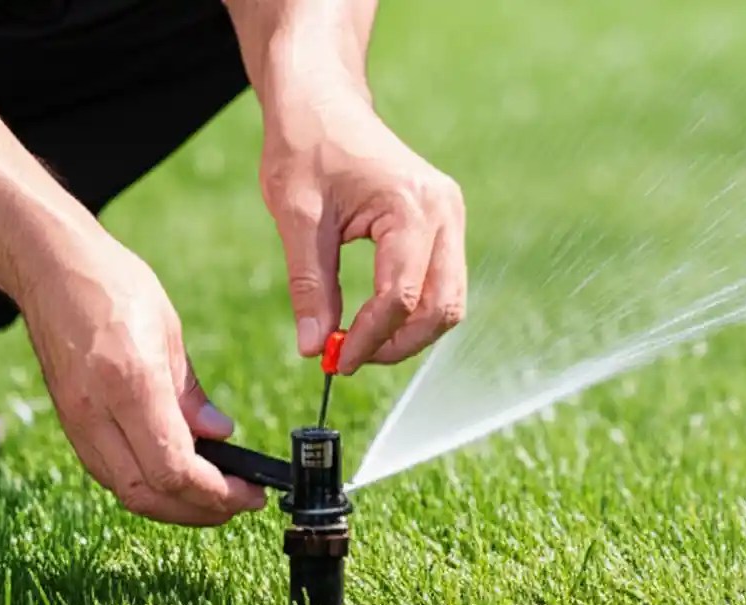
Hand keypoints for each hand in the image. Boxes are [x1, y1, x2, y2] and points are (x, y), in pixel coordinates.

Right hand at [18, 234, 265, 525]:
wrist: (49, 266)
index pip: (174, 468)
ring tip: (213, 497)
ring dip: (172, 505)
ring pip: (126, 491)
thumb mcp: (169, 330)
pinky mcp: (69, 422)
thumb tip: (220, 437)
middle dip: (198, 510)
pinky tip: (176, 477)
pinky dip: (146, 485)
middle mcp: (97, 411)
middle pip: (148, 494)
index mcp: (131, 382)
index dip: (215, 494)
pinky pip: (110, 473)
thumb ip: (191, 394)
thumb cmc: (113, 285)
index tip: (249, 494)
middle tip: (238, 503)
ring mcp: (76, 421)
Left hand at [259, 86, 467, 373]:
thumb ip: (309, 285)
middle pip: (442, 308)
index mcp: (411, 207)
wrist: (321, 102)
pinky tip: (371, 321)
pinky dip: (412, 312)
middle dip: (397, 345)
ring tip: (356, 344)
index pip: (400, 297)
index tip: (333, 362)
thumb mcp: (296, 218)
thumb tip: (312, 349)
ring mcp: (450, 216)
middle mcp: (444, 211)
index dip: (367, 339)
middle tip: (347, 360)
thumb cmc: (304, 148)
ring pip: (448, 302)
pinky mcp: (442, 223)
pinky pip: (441, 284)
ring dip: (408, 334)